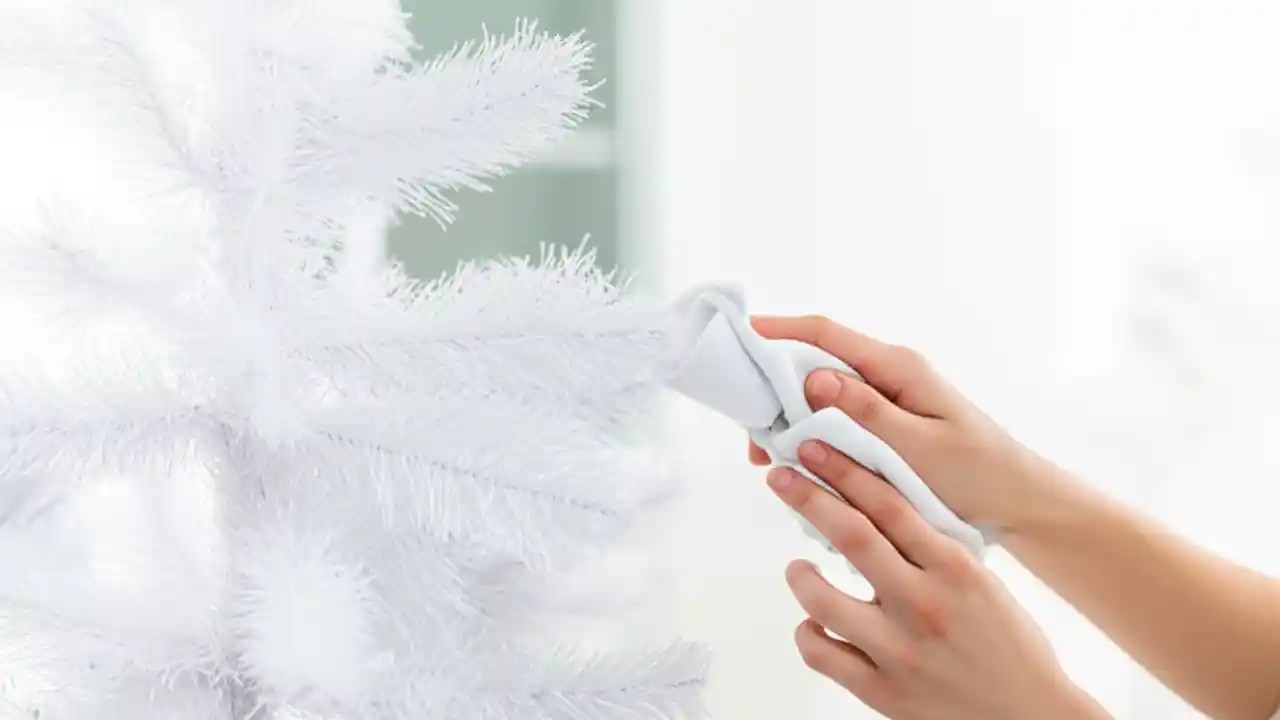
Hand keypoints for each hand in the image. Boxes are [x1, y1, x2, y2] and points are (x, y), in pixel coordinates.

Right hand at [748, 315, 1068, 535]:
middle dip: (772, 390)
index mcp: (896, 367)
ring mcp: (883, 398)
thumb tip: (814, 378)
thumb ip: (867, 412)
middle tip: (749, 431)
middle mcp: (886, 375)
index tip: (737, 336)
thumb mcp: (919, 445)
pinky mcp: (882, 424)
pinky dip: (810, 438)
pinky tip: (799, 466)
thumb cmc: (976, 472)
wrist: (1016, 501)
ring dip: (788, 421)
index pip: (824, 334)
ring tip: (766, 457)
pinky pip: (834, 420)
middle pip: (813, 364)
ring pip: (819, 396)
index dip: (776, 330)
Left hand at [767, 451, 1106, 718]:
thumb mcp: (983, 583)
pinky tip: (814, 623)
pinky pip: (821, 654)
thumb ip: (934, 550)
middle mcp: (925, 604)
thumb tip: (880, 510)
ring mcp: (901, 651)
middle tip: (782, 476)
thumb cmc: (1008, 646)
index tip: (817, 449)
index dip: (847, 471)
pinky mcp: (883, 692)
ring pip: (822, 599)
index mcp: (956, 570)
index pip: (890, 505)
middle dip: (809, 497)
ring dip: (801, 575)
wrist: (1032, 717)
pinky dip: (808, 632)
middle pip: (852, 536)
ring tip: (799, 566)